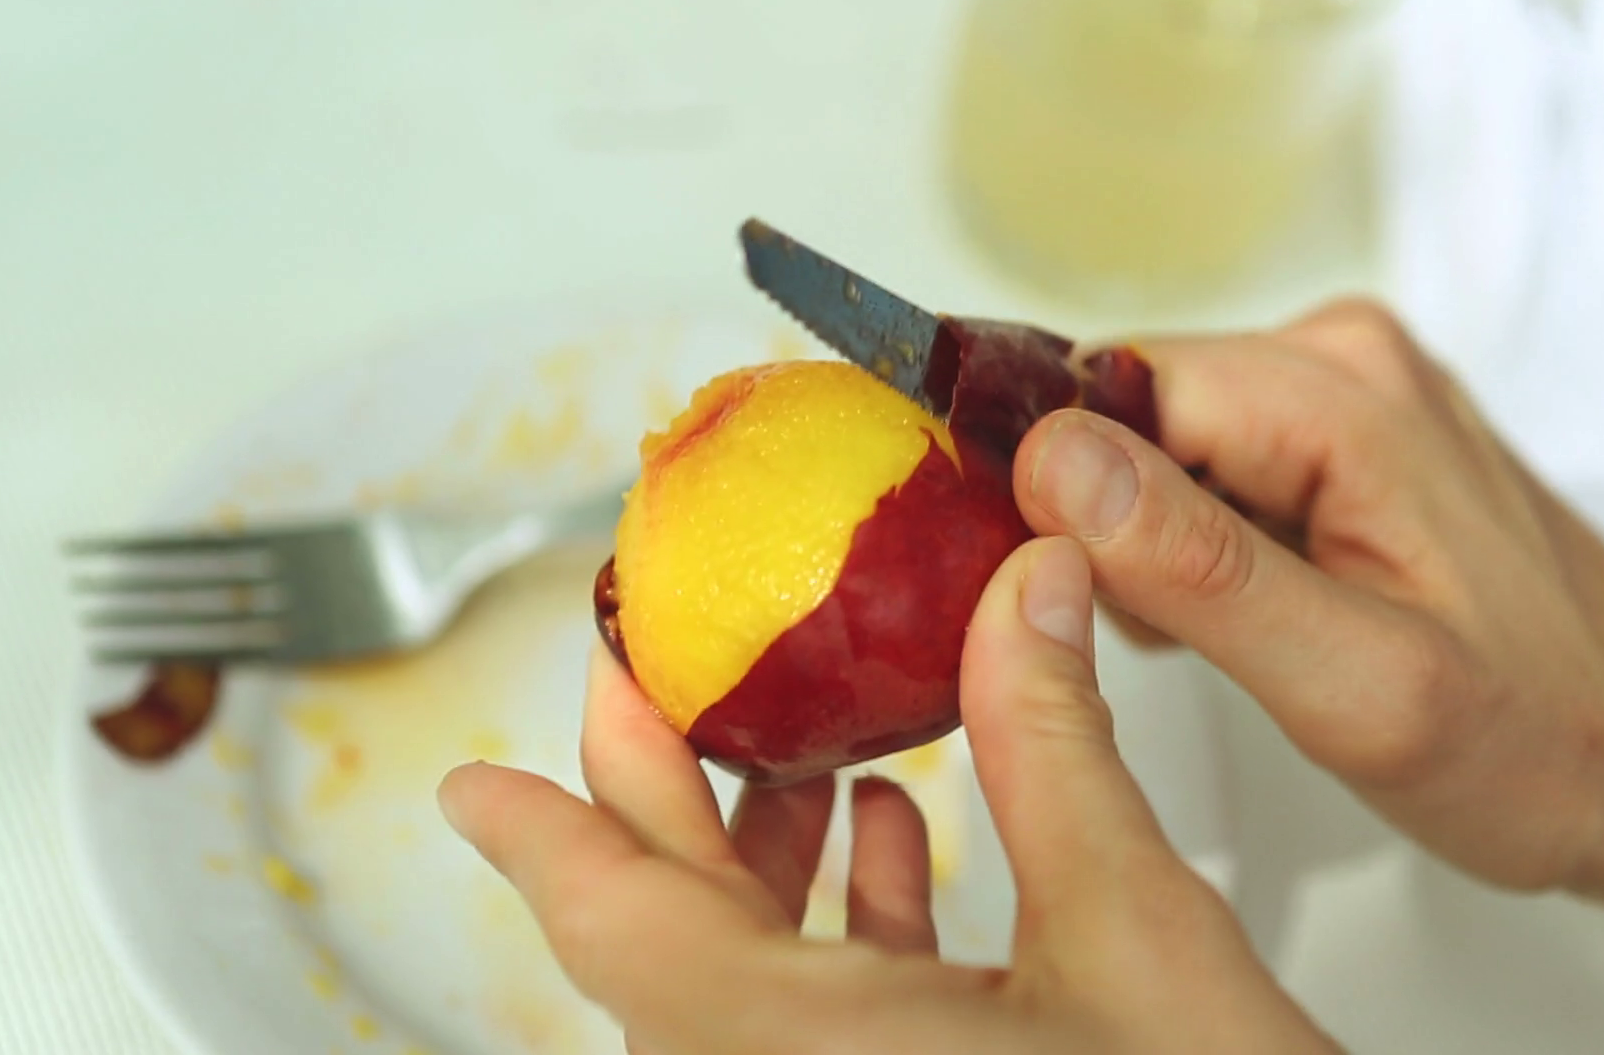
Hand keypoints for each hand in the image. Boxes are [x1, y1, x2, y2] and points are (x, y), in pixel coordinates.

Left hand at [439, 538, 1338, 1053]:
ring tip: (800, 754)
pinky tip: (901, 845)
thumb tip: (1024, 592)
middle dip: (666, 804)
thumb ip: (1052, 746)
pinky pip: (817, 1029)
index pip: (619, 927)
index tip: (472, 782)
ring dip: (762, 867)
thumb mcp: (1131, 930)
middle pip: (674, 945)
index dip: (539, 836)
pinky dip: (837, 936)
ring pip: (743, 988)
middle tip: (655, 689)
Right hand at [1021, 298, 1603, 1012]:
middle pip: (1129, 409)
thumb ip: (1200, 571)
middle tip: (1171, 645)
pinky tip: (1258, 621)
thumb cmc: (1535, 748)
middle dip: (1106, 528)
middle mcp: (1344, 353)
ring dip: (1150, 545)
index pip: (1110, 391)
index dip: (1058, 497)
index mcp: (1342, 392)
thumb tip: (1051, 457)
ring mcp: (1353, 386)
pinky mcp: (1354, 430)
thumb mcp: (1356, 688)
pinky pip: (1212, 460)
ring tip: (1228, 645)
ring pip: (1159, 440)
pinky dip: (1197, 545)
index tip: (1075, 605)